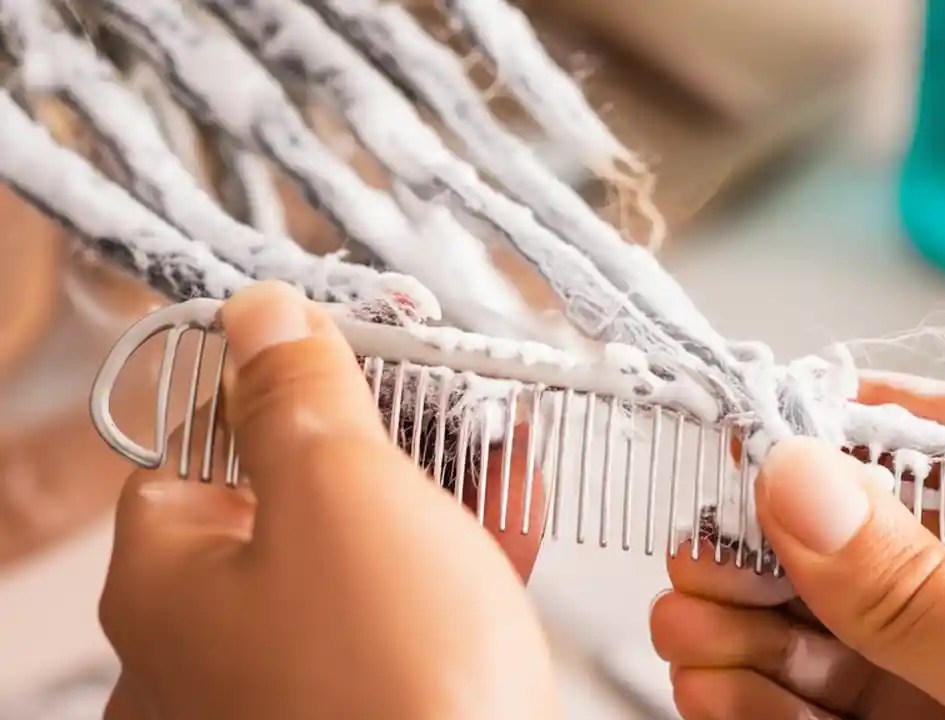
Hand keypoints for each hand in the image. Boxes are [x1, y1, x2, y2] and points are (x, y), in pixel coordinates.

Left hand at [99, 282, 557, 718]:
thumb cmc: (394, 681)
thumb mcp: (342, 491)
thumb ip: (298, 392)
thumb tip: (262, 314)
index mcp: (168, 590)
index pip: (192, 448)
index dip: (270, 384)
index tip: (341, 345)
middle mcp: (215, 650)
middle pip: (289, 499)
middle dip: (380, 434)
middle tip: (438, 387)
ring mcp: (299, 688)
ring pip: (361, 555)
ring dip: (434, 486)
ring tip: (500, 437)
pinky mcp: (382, 707)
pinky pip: (410, 611)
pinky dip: (458, 554)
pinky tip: (515, 509)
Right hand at [652, 375, 944, 718]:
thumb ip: (926, 591)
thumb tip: (807, 483)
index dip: (884, 429)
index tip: (777, 430)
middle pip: (908, 550)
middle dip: (793, 549)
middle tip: (704, 545)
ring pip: (864, 644)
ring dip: (762, 632)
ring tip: (685, 621)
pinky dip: (777, 708)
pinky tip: (719, 690)